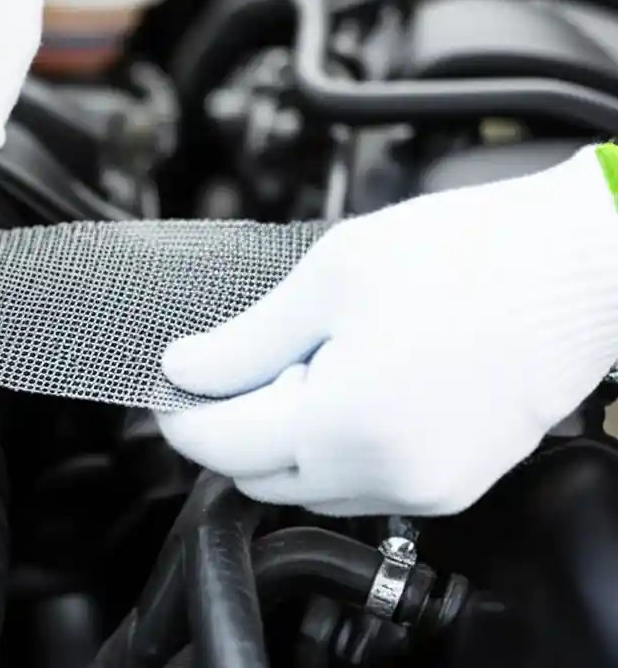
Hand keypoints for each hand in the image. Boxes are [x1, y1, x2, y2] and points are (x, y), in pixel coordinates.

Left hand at [158, 145, 617, 515]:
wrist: (580, 266)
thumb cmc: (474, 256)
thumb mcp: (331, 279)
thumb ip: (245, 339)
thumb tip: (185, 369)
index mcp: (348, 423)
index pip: (219, 445)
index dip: (180, 412)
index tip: (169, 381)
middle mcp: (388, 475)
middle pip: (257, 475)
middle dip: (232, 423)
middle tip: (241, 358)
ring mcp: (426, 489)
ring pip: (307, 485)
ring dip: (284, 434)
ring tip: (315, 359)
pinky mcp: (453, 485)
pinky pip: (360, 482)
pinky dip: (334, 444)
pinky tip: (353, 381)